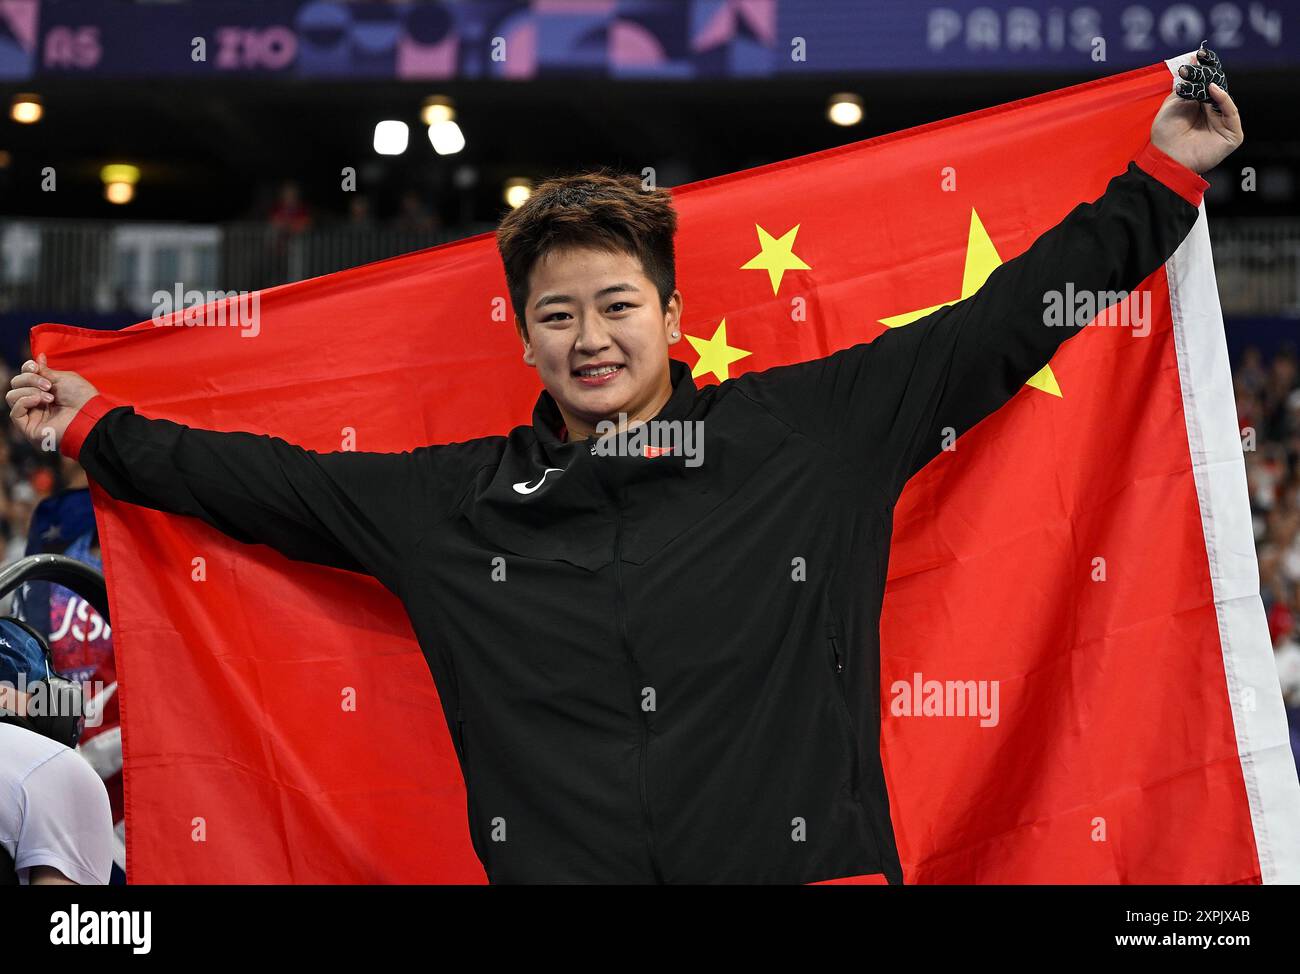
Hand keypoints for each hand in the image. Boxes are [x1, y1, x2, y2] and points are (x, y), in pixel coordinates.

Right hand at [6, 353, 98, 451]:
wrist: (89, 416)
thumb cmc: (81, 397)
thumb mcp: (62, 378)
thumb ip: (45, 371)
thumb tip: (38, 358)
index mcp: (44, 390)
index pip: (24, 376)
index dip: (27, 368)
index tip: (36, 366)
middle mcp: (36, 403)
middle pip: (16, 384)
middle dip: (30, 379)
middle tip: (49, 385)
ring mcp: (32, 416)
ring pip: (12, 396)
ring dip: (30, 391)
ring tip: (50, 397)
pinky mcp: (28, 428)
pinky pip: (14, 411)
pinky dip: (25, 401)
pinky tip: (39, 400)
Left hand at [1151, 41, 1243, 173]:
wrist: (1164, 157)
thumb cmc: (1165, 133)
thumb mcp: (1173, 103)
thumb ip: (1185, 85)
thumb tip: (1193, 61)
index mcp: (1202, 105)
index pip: (1208, 81)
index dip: (1206, 67)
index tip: (1202, 52)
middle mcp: (1214, 112)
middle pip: (1218, 86)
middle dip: (1210, 72)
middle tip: (1204, 58)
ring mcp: (1224, 122)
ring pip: (1224, 97)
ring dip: (1214, 84)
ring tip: (1204, 74)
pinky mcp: (1231, 135)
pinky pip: (1231, 112)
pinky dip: (1224, 99)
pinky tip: (1214, 89)